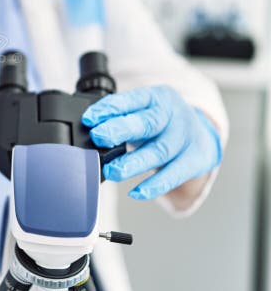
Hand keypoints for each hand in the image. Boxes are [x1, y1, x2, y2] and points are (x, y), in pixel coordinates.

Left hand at [82, 86, 221, 200]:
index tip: (89, 119)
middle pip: (147, 123)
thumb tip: (90, 131)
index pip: (131, 100)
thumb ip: (121, 118)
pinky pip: (175, 175)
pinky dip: (155, 185)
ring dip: (133, 163)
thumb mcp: (142, 112)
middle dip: (120, 129)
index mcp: (155, 97)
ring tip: (112, 171)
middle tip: (99, 138)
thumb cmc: (160, 123)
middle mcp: (172, 114)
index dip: (109, 109)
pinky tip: (137, 192)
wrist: (201, 134)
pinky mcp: (197, 159)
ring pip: (159, 151)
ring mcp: (186, 137)